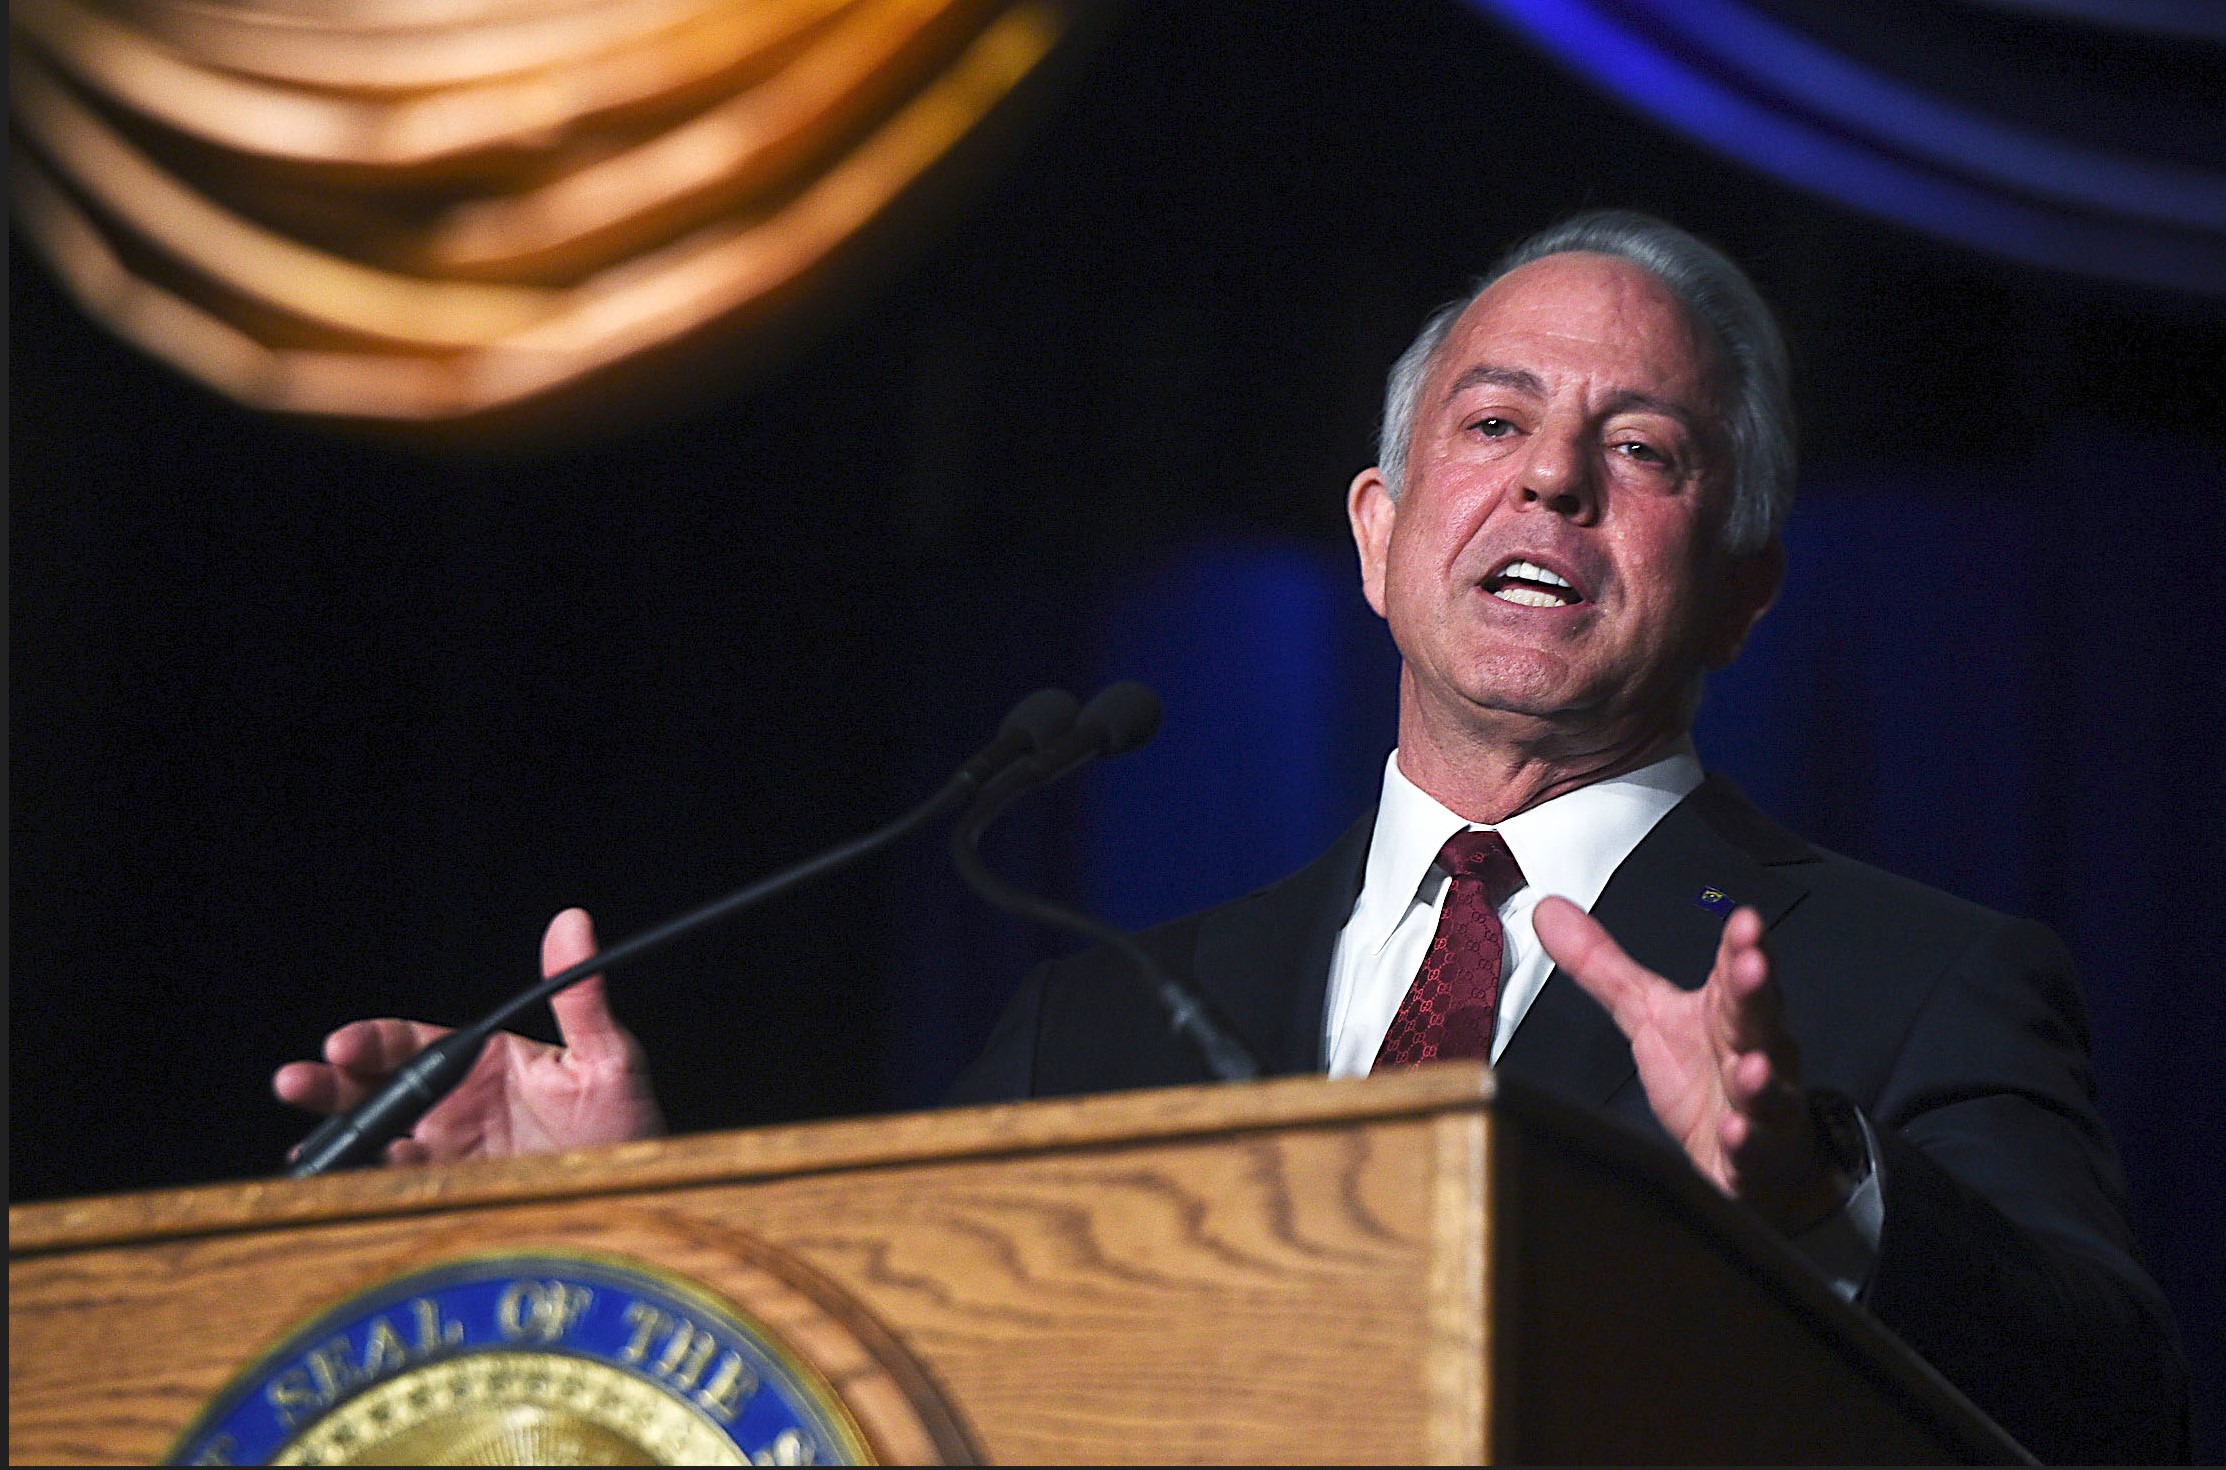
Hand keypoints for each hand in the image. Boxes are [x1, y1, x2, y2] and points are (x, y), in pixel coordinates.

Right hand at [272, 908, 666, 1164]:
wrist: (638, 1199)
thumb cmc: (626, 1126)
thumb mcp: (608, 1058)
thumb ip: (581, 995)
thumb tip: (572, 923)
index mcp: (486, 1062)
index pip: (417, 1044)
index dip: (374, 1042)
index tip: (343, 1044)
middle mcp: (460, 1104)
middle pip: (383, 1088)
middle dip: (335, 1085)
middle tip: (297, 1081)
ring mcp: (453, 1153)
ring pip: (381, 1139)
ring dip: (342, 1137)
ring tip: (309, 1147)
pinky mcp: (454, 1196)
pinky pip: (402, 1189)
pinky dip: (373, 1185)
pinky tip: (358, 1182)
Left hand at [1531, 896, 1844, 1231]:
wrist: (1762, 1156)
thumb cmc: (1707, 1074)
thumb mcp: (1648, 1014)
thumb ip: (1602, 965)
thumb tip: (1548, 910)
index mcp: (1727, 1011)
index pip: (1736, 970)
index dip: (1741, 945)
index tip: (1743, 920)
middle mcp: (1753, 1051)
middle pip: (1757, 1017)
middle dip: (1755, 991)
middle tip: (1752, 964)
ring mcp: (1760, 1105)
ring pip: (1765, 1087)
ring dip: (1759, 1076)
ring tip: (1751, 1065)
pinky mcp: (1753, 1157)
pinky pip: (1753, 1149)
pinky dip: (1746, 1141)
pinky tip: (1735, 1132)